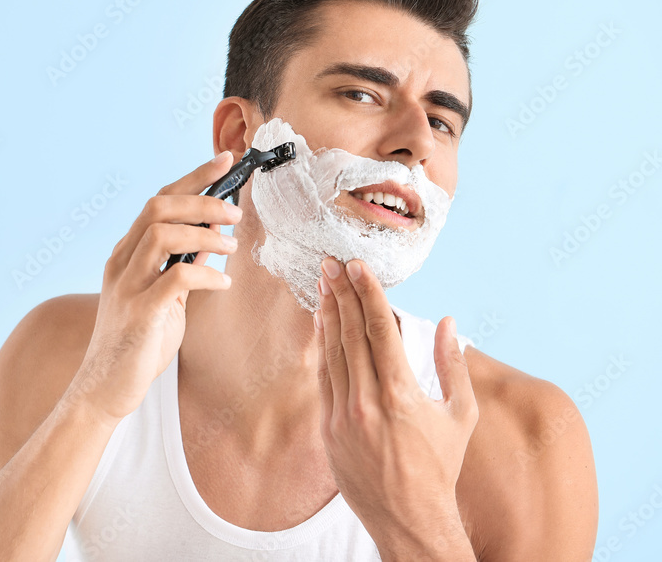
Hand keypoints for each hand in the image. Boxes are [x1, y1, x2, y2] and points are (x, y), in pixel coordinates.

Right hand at [73, 151, 242, 422]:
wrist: (104, 389)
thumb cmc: (138, 343)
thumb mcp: (165, 298)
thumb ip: (182, 266)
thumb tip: (213, 239)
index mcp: (127, 253)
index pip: (159, 200)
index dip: (194, 177)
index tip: (225, 160)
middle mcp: (122, 262)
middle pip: (158, 207)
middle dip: (202, 201)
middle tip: (236, 213)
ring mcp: (127, 285)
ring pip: (161, 234)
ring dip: (203, 234)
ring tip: (232, 246)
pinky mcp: (138, 312)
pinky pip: (175, 279)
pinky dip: (205, 274)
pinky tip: (223, 283)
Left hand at [314, 256, 477, 542]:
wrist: (409, 520)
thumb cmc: (440, 466)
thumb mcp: (460, 415)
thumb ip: (452, 364)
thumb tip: (447, 322)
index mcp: (400, 394)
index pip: (380, 329)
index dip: (367, 293)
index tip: (357, 266)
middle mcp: (366, 402)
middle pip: (350, 333)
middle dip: (341, 293)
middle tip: (332, 263)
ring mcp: (341, 416)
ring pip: (332, 352)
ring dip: (328, 315)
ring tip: (325, 285)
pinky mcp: (327, 429)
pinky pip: (324, 378)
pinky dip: (323, 348)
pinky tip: (322, 326)